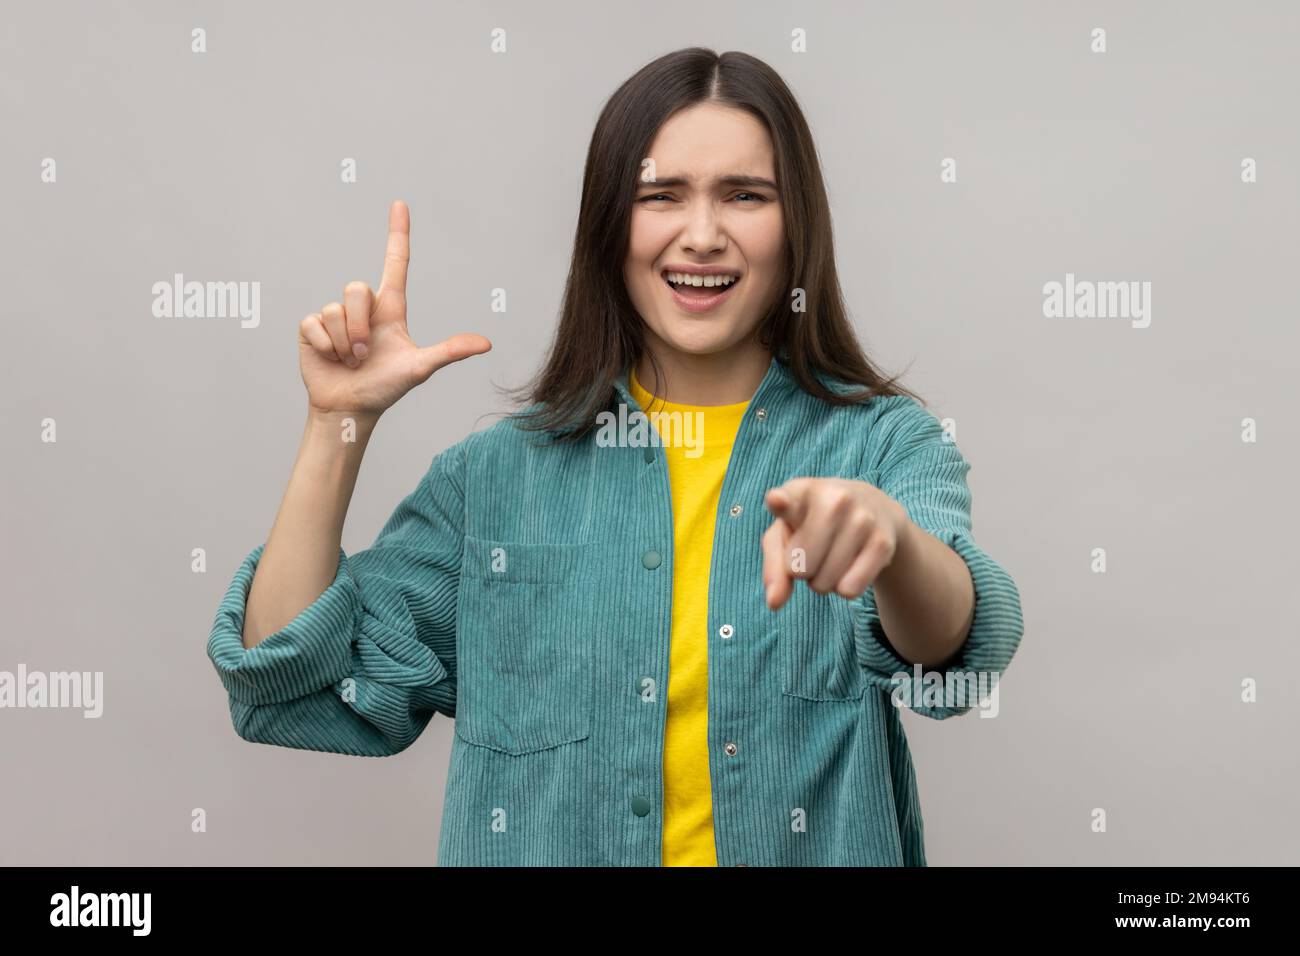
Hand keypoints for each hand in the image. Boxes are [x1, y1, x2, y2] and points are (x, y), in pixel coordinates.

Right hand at [298, 200, 491, 418]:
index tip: (400, 205)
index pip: (396, 264)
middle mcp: (364, 308)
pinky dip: (324, 346)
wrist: (350, 408)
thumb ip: (450, 352)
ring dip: (343, 341)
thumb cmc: (386, 388)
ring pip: (336, 309)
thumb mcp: (419, 368)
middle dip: (359, 326)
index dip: (397, 234)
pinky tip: (330, 359)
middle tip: (364, 354)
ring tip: (350, 360)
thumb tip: (487, 344)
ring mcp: (336, 316)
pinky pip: (314, 322)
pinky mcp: (312, 327)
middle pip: (357, 288)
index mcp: (390, 310)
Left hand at [761, 477, 909, 610]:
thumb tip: (774, 603)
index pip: (784, 501)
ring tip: (832, 555)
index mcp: (801, 491)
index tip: (777, 501)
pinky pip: (850, 590)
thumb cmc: (815, 524)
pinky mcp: (883, 542)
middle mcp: (834, 497)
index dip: (780, 503)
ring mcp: (862, 518)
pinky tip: (851, 565)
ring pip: (825, 583)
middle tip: (814, 551)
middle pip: (800, 568)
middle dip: (802, 571)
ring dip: (823, 582)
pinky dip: (845, 588)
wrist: (872, 507)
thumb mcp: (785, 536)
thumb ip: (773, 567)